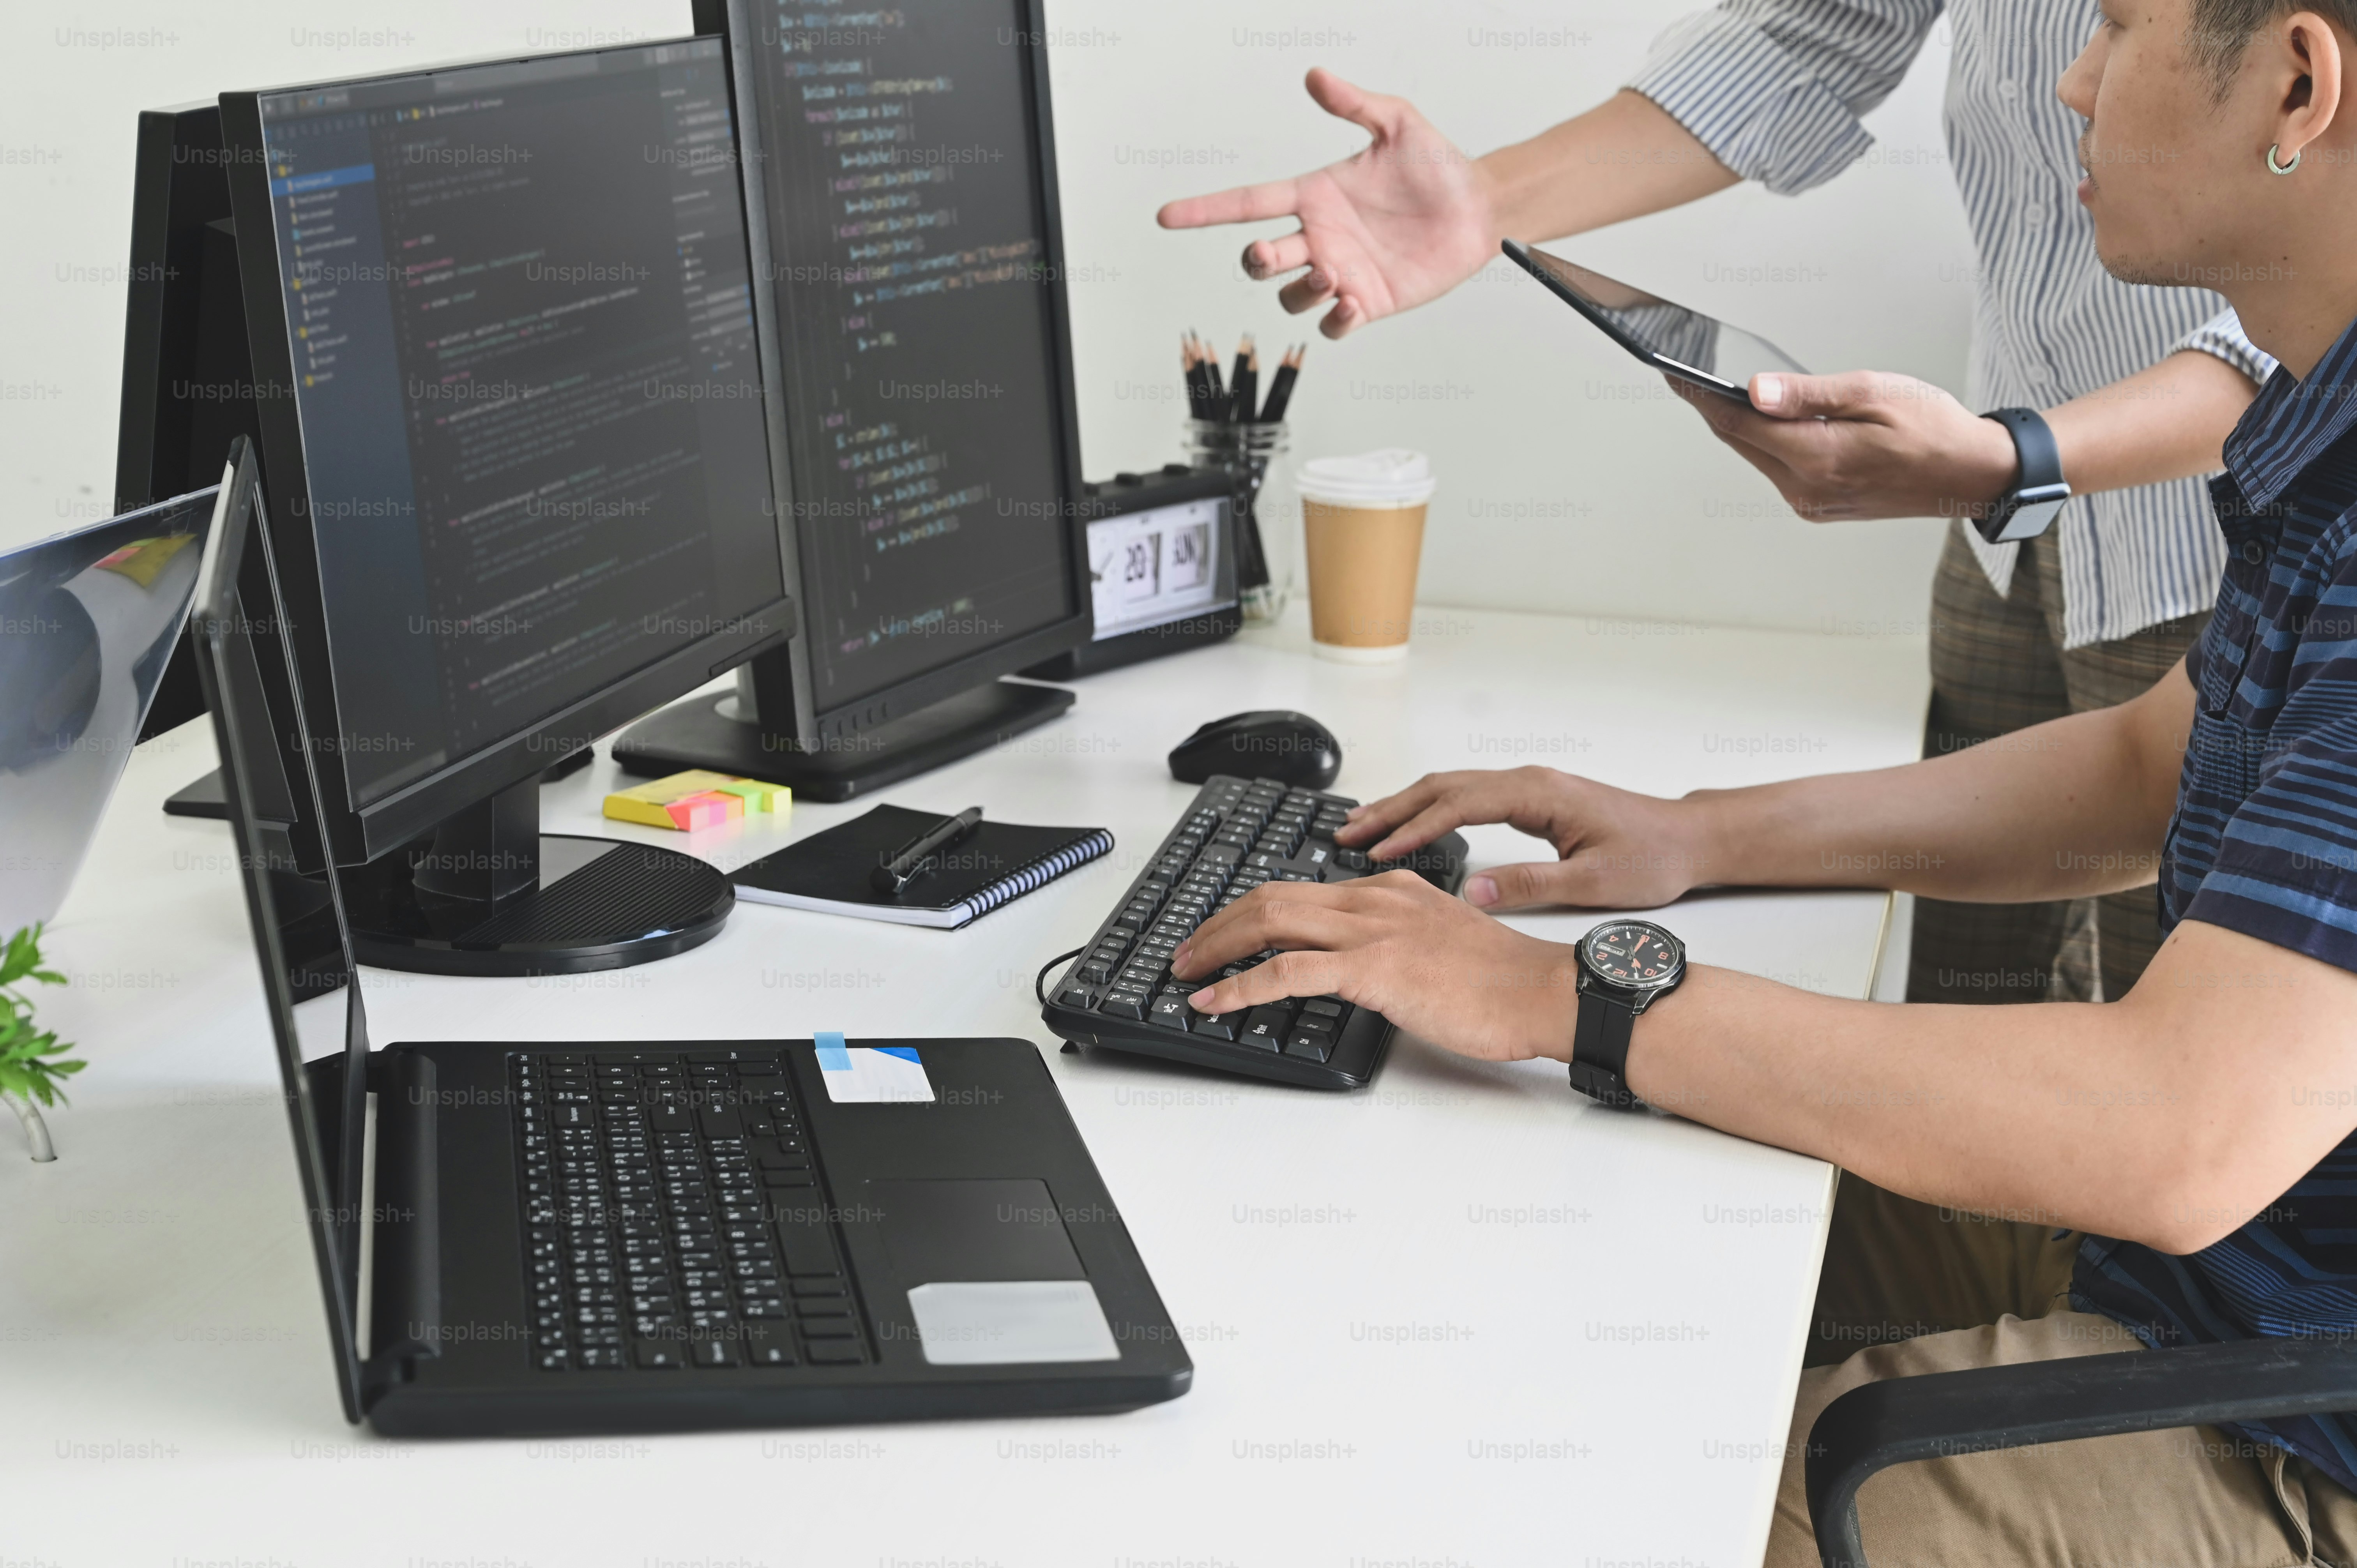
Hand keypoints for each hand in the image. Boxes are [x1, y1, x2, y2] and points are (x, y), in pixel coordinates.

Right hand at [1155, 69, 1496, 338]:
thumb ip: (1355, 103)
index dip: (1205, 210)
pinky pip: (1332, 325)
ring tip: (1335, 275)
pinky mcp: (1368, 303)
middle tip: (1275, 253)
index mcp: (1315, 196)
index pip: (1248, 204)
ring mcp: (1341, 273)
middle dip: (1256, 260)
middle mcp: (1319, 237)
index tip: (1166, 216)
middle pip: (1260, 259)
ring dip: (1301, 289)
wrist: (1477, 209)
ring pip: (1290, 296)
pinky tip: (1353, 302)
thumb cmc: (1439, 166)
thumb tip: (1315, 75)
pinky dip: (1333, 320)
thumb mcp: (1398, 124)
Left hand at [1168, 872, 1579, 1061]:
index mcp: (1388, 889)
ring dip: (1216, 948)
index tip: (1222, 933)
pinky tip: (1214, 1002)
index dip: (1249, 910)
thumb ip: (1393, 941)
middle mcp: (1374, 898)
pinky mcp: (1372, 968)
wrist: (1539, 993)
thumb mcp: (1436, 941)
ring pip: (1269, 921)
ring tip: (1186, 973)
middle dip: (1218, 924)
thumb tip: (1356, 965)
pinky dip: (1240, 986)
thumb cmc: (1499, 981)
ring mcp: (1372, 930)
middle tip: (1187, 951)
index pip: (1300, 888)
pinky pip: (1287, 971)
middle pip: (1271, 896)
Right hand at [1332, 766, 1714, 909]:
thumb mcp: (1595, 882)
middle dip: (1390, 810)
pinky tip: (1410, 827)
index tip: (1377, 851)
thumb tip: (1474, 891)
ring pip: (1450, 787)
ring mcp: (1528, 786)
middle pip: (1442, 787)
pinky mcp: (1531, 798)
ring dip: (1404, 806)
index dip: (1413, 828)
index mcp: (1538, 794)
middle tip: (1346, 834)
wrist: (1689, 838)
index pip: (1458, 804)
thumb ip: (1532, 885)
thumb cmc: (1652, 857)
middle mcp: (1528, 781)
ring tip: (1362, 829)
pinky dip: (1430, 809)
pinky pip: (1466, 796)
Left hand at [1669, 371, 2021, 521]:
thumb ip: (1808, 394)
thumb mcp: (1872, 392)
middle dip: (1714, 409)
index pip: (1739, 424)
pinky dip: (1768, 443)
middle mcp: (1807, 489)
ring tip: (1720, 394)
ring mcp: (1812, 502)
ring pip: (1759, 456)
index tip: (1675, 374)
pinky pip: (1779, 469)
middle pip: (1742, 442)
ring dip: (1742, 427)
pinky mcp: (1820, 505)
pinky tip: (1769, 421)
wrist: (1971, 472)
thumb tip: (1755, 390)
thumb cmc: (1934, 427)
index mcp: (1817, 459)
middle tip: (1687, 378)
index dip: (1701, 398)